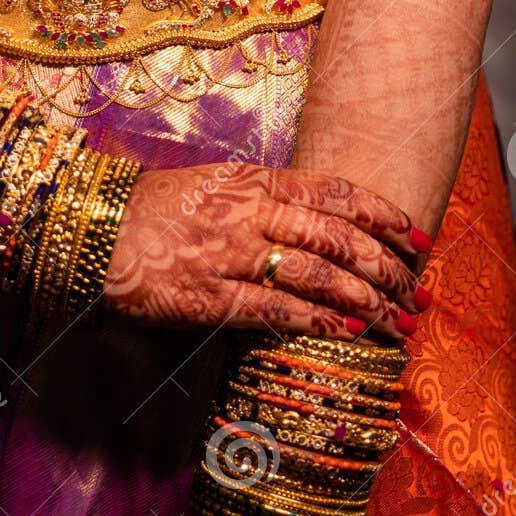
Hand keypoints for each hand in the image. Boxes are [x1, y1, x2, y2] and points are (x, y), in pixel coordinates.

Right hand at [102, 163, 426, 338]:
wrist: (95, 231)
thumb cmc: (154, 210)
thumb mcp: (213, 185)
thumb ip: (263, 197)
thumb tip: (315, 215)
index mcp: (254, 181)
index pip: (335, 193)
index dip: (383, 215)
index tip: (418, 236)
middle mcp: (250, 213)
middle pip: (338, 236)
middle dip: (389, 267)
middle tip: (420, 291)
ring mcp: (232, 254)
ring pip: (319, 274)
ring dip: (367, 300)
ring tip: (399, 320)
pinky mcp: (211, 296)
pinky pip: (277, 309)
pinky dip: (319, 321)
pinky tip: (349, 334)